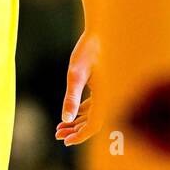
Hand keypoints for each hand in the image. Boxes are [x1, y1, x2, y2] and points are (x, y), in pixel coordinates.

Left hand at [55, 30, 99, 146]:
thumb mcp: (75, 74)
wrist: (104, 28)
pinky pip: (96, 105)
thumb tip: (66, 119)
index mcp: (106, 97)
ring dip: (78, 122)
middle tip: (58, 134)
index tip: (65, 140)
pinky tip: (72, 114)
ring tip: (61, 127)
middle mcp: (110, 96)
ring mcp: (109, 91)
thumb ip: (71, 97)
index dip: (80, 136)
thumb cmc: (89, 49)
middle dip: (76, 131)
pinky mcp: (105, 84)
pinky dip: (83, 111)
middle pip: (94, 122)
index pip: (94, 125)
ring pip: (94, 114)